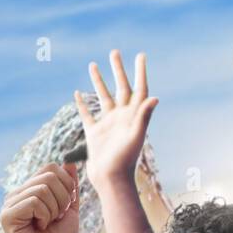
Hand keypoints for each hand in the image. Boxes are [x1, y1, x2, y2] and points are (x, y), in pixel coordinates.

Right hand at [0, 163, 80, 232]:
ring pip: (43, 189)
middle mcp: (18, 192)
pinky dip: (44, 216)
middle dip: (63, 199)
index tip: (65, 206)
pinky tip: (39, 228)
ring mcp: (10, 203)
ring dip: (54, 210)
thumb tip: (70, 161)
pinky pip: (34, 202)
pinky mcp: (7, 215)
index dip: (66, 185)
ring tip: (47, 224)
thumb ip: (70, 185)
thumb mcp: (70, 208)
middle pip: (49, 176)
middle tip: (56, 217)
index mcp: (31, 188)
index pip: (51, 167)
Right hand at [75, 50, 158, 190]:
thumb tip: (155, 97)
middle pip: (121, 87)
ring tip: (93, 64)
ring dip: (99, 81)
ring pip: (103, 96)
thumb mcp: (136, 136)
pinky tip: (77, 93)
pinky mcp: (94, 133)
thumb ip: (144, 116)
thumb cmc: (125, 160)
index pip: (139, 89)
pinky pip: (87, 114)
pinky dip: (82, 103)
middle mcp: (122, 117)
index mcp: (134, 116)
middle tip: (115, 52)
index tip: (141, 55)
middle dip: (118, 70)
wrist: (111, 180)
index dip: (141, 72)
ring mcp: (108, 124)